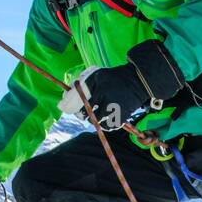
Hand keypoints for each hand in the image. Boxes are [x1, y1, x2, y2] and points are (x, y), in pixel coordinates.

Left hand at [63, 40, 184, 130]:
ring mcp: (113, 103)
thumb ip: (82, 85)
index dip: (69, 104)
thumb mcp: (98, 75)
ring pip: (96, 119)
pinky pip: (107, 125)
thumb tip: (64, 100)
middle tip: (83, 114)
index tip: (67, 107)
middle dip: (82, 113)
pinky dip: (104, 124)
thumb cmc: (114, 79)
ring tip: (95, 116)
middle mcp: (103, 91)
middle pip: (85, 109)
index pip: (77, 95)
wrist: (138, 80)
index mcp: (96, 80)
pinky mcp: (121, 113)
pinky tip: (104, 120)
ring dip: (93, 120)